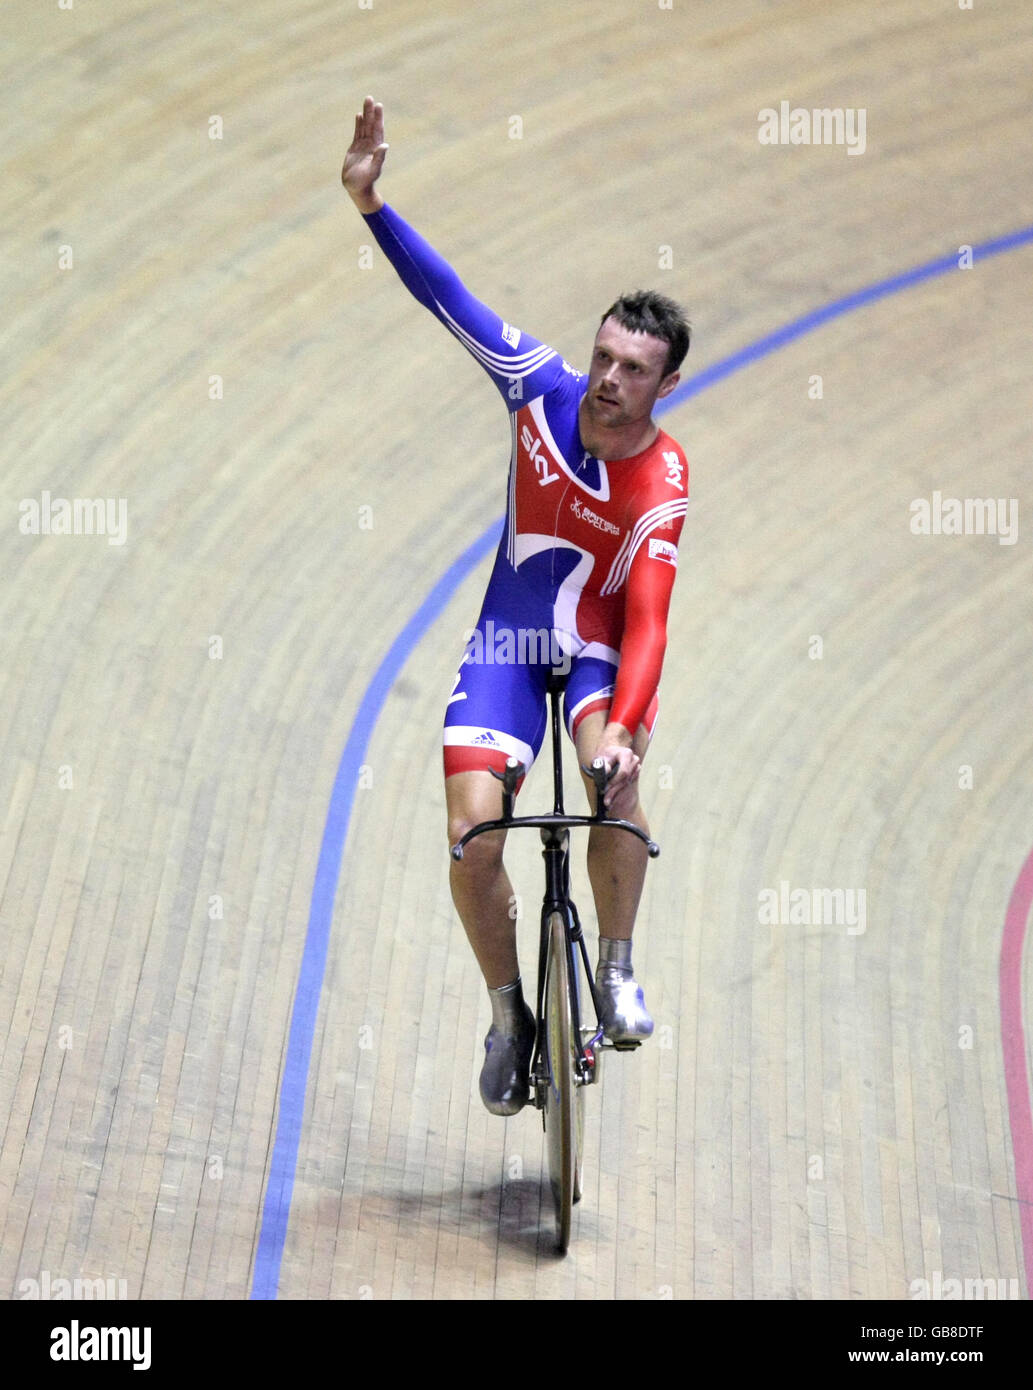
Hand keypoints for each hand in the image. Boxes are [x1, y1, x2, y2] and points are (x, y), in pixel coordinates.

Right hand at [342, 95, 387, 210]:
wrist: (356, 189)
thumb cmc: (365, 182)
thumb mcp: (373, 171)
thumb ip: (379, 158)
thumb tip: (385, 145)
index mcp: (376, 149)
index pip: (377, 130)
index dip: (377, 118)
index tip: (378, 106)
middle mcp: (370, 145)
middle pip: (370, 125)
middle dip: (370, 112)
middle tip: (370, 98)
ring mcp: (363, 146)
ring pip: (363, 127)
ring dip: (365, 115)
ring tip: (366, 101)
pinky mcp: (355, 149)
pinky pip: (357, 133)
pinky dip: (358, 124)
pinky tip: (359, 115)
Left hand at [593, 735, 640, 809]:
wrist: (611, 751)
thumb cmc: (605, 754)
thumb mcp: (600, 757)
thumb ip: (603, 764)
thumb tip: (607, 771)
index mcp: (626, 754)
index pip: (624, 771)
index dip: (614, 781)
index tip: (605, 788)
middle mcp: (633, 760)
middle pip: (625, 779)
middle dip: (614, 791)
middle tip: (605, 800)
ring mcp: (636, 767)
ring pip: (626, 783)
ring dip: (616, 793)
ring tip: (607, 801)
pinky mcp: (634, 774)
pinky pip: (627, 784)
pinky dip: (619, 791)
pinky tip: (612, 799)